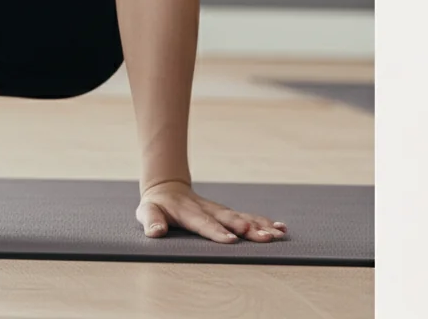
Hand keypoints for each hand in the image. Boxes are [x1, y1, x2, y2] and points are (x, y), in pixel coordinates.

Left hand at [136, 179, 287, 242]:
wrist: (169, 188)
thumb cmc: (157, 205)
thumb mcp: (147, 211)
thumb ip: (151, 221)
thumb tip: (156, 232)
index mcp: (189, 212)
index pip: (204, 223)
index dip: (217, 232)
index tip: (232, 240)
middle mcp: (209, 210)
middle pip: (230, 219)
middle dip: (248, 229)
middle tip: (264, 238)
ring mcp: (220, 210)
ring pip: (243, 217)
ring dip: (261, 226)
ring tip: (277, 234)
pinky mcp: (227, 213)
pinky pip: (248, 216)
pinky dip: (264, 222)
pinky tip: (280, 228)